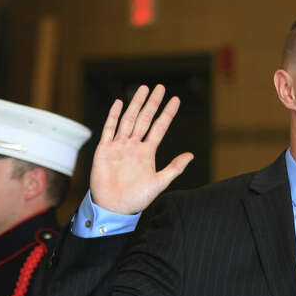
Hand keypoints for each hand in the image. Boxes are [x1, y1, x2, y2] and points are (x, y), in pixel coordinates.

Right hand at [90, 84, 193, 213]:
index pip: (160, 127)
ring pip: (128, 120)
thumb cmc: (136, 199)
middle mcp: (134, 146)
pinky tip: (119, 103)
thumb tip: (191, 155)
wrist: (113, 207)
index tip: (176, 100)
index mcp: (147, 153)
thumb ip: (174, 168)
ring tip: (143, 89)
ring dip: (136, 104)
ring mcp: (119, 146)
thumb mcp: (159, 183)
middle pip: (144, 119)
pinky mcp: (104, 150)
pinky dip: (113, 116)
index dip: (167, 113)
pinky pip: (109, 129)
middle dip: (152, 103)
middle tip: (160, 87)